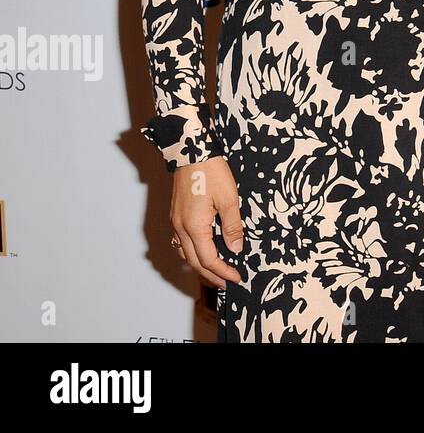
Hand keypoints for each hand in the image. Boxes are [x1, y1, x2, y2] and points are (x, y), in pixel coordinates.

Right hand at [170, 157, 242, 287]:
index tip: (236, 278)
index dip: (223, 272)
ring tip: (216, 272)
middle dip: (211, 275)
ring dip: (200, 266)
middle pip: (194, 262)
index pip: (209, 259)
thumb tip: (236, 249)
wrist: (192, 152)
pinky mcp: (176, 215)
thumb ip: (233, 227)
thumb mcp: (229, 199)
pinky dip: (192, 253)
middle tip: (227, 283)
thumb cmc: (211, 172)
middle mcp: (181, 228)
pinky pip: (181, 242)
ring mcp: (176, 222)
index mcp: (194, 227)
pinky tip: (202, 252)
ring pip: (185, 253)